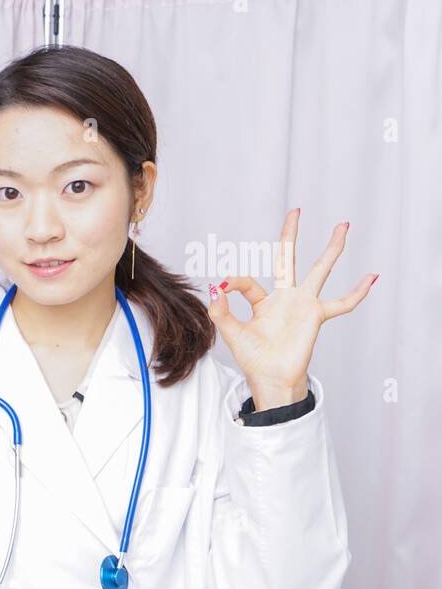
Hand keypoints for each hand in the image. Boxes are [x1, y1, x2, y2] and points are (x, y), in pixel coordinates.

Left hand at [207, 208, 375, 410]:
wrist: (271, 378)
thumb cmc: (253, 359)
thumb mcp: (232, 334)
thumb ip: (221, 313)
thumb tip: (214, 288)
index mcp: (262, 301)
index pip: (247, 281)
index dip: (234, 282)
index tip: (223, 287)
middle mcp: (284, 297)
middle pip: (288, 258)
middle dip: (291, 234)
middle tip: (296, 209)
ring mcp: (303, 304)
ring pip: (320, 269)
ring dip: (332, 248)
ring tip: (343, 225)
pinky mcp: (316, 315)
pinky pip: (341, 303)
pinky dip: (357, 292)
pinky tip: (372, 277)